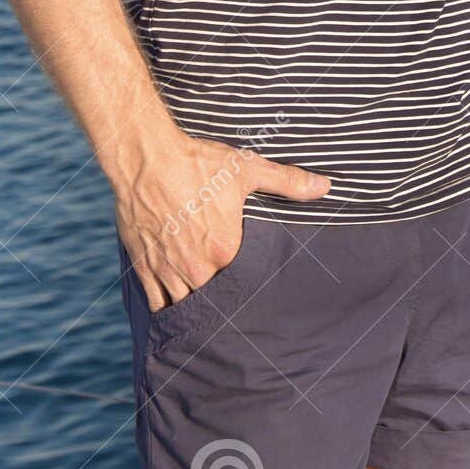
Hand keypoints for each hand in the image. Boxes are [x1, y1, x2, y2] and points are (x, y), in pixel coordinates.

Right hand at [113, 129, 330, 312]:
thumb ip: (288, 182)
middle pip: (214, 302)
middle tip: (230, 308)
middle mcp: (197, 269)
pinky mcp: (144, 268)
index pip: (244, 287)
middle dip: (222, 303)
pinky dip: (166, 307)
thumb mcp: (247, 169)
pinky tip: (175, 306)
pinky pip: (156, 303)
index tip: (252, 291)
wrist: (147, 158)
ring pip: (184, 306)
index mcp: (225, 252)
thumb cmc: (197, 164)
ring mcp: (168, 271)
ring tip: (205, 310)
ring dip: (194, 307)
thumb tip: (325, 186)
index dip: (248, 290)